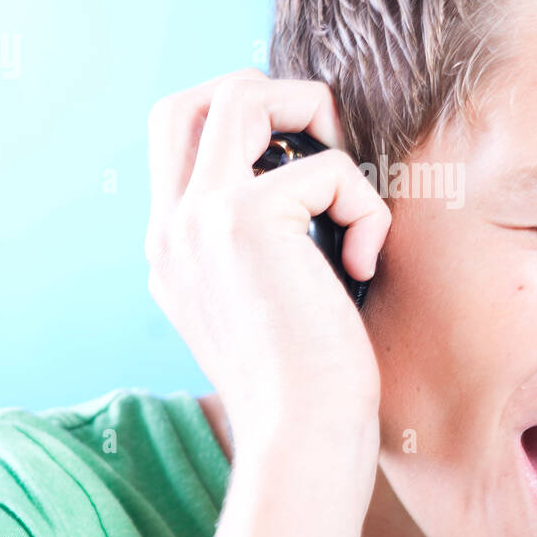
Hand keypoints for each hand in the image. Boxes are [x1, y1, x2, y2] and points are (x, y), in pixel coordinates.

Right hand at [144, 69, 390, 507]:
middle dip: (270, 98)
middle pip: (195, 97)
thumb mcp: (267, 304)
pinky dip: (365, 208)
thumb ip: (262, 245)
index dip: (243, 123)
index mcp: (172, 249)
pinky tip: (363, 265)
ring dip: (312, 118)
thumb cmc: (308, 387)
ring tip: (345, 191)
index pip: (177, 136)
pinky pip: (328, 166)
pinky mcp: (245, 219)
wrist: (303, 442)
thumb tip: (311, 187)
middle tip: (325, 148)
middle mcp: (171, 228)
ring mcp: (199, 218)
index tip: (302, 164)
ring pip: (242, 94)